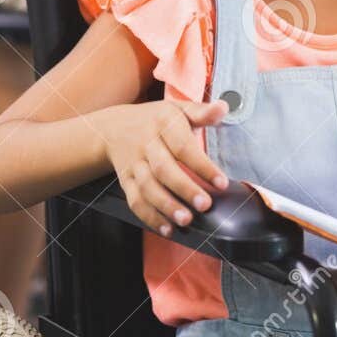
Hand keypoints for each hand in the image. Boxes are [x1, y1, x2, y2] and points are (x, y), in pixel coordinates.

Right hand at [97, 99, 229, 235]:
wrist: (114, 127)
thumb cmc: (157, 120)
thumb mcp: (179, 109)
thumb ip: (202, 112)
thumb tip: (223, 107)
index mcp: (163, 123)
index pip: (183, 146)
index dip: (202, 166)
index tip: (222, 183)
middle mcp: (146, 144)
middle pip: (163, 169)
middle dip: (184, 189)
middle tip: (205, 205)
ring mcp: (134, 164)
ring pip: (147, 188)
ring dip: (166, 206)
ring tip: (186, 220)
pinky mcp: (126, 181)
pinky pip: (135, 201)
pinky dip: (150, 216)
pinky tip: (167, 228)